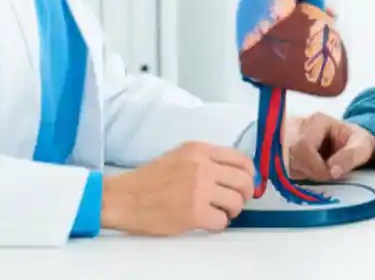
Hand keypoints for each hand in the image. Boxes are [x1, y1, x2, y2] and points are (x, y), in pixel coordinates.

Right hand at [100, 141, 254, 234]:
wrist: (124, 197)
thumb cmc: (149, 180)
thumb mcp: (179, 156)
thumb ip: (206, 160)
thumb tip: (233, 172)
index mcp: (199, 150)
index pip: (241, 159)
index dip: (249, 174)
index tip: (247, 183)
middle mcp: (202, 166)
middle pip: (243, 181)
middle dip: (245, 194)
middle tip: (236, 202)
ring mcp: (199, 190)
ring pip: (236, 202)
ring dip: (232, 210)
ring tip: (222, 212)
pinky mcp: (194, 213)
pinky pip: (221, 221)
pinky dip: (218, 224)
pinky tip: (208, 222)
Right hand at [286, 112, 374, 180]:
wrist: (349, 141)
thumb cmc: (356, 141)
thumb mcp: (363, 145)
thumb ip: (351, 156)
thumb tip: (333, 171)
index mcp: (316, 121)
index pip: (303, 146)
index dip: (316, 167)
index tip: (332, 174)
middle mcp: (296, 126)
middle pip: (290, 156)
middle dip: (309, 172)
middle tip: (326, 173)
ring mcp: (285, 137)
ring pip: (284, 165)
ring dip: (304, 174)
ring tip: (320, 169)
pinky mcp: (280, 150)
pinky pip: (282, 169)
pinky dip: (297, 175)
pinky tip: (309, 170)